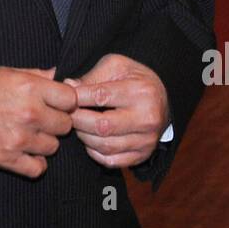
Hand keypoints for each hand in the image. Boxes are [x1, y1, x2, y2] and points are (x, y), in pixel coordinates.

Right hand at [0, 66, 76, 178]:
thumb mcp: (5, 72)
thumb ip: (36, 75)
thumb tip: (57, 75)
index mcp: (29, 88)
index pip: (71, 99)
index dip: (65, 101)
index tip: (57, 103)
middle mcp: (29, 113)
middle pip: (65, 125)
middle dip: (56, 121)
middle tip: (42, 119)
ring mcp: (19, 138)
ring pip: (53, 147)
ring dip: (44, 141)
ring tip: (28, 134)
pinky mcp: (7, 159)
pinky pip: (38, 168)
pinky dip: (35, 162)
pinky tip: (26, 152)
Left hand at [64, 53, 168, 168]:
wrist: (162, 99)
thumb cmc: (134, 79)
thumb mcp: (116, 66)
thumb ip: (92, 76)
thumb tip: (68, 86)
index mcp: (140, 91)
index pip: (100, 96)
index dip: (76, 98)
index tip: (66, 97)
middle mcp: (147, 118)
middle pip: (101, 126)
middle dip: (77, 120)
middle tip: (67, 113)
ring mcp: (146, 140)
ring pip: (104, 145)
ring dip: (84, 136)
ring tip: (79, 124)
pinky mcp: (142, 156)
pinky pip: (111, 161)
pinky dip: (94, 152)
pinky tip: (91, 139)